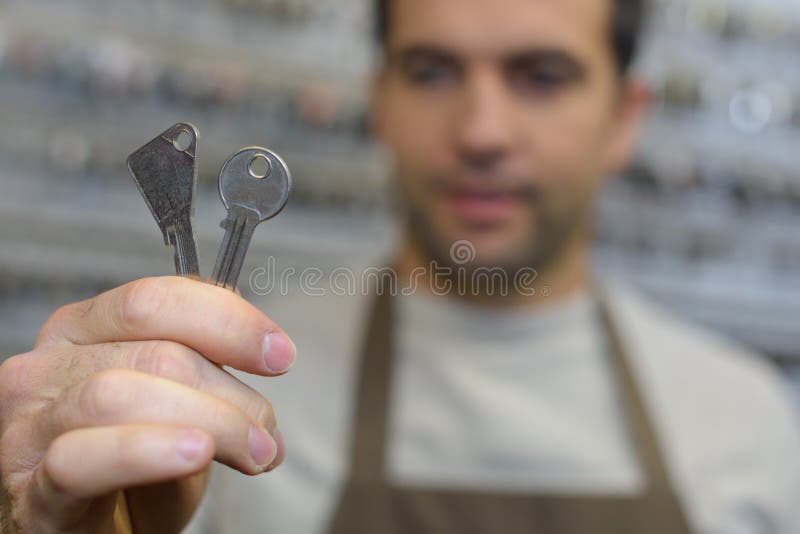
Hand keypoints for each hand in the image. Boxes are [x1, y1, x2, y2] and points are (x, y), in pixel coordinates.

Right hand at [0, 277, 294, 532]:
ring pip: (122, 395)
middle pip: (155, 351)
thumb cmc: (136, 475)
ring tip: (252, 453)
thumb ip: (210, 377)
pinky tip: (193, 453)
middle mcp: (48, 369)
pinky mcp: (29, 491)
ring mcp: (28, 428)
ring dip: (211, 423)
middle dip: (231, 392)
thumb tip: (270, 367)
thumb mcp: (181, 411)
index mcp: (84, 332)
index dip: (227, 320)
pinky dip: (147, 450)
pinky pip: (81, 458)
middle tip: (267, 430)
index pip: (154, 300)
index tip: (279, 353)